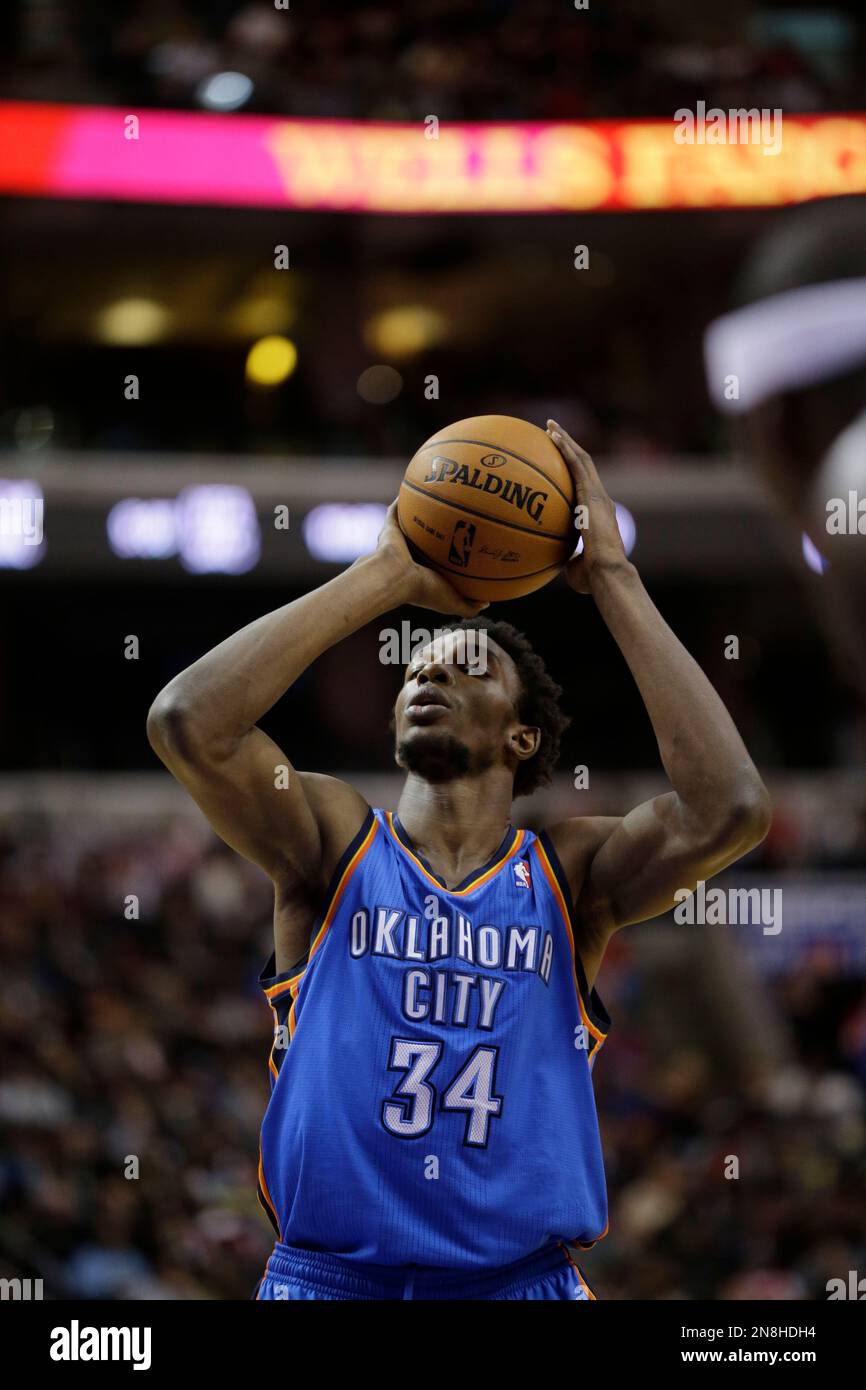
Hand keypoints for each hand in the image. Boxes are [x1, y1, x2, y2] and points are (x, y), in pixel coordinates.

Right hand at [372, 500, 488, 616]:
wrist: (394, 578)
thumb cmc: (423, 591)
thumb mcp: (453, 602)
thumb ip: (469, 605)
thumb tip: (487, 602)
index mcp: (424, 571)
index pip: (439, 560)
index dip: (451, 552)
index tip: (466, 543)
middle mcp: (411, 555)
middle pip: (426, 539)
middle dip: (438, 529)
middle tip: (456, 516)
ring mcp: (399, 542)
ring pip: (411, 523)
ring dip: (420, 511)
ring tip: (435, 495)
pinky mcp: (389, 528)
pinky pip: (396, 509)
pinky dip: (403, 498)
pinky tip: (416, 483)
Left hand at [546, 420, 627, 594]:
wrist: (607, 571)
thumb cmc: (592, 576)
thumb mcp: (575, 566)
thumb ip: (566, 560)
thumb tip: (551, 564)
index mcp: (600, 514)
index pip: (587, 487)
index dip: (575, 472)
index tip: (561, 464)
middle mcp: (601, 499)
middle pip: (585, 465)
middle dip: (570, 447)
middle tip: (553, 434)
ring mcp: (598, 494)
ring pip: (582, 458)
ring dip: (566, 440)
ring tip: (550, 427)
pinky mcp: (592, 493)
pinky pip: (576, 464)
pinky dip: (565, 447)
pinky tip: (552, 435)